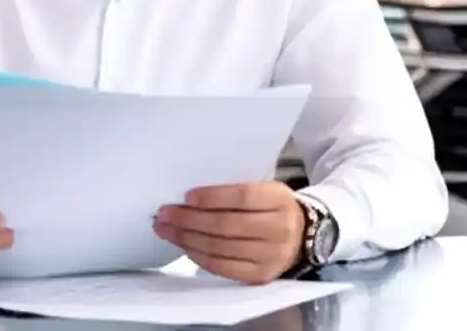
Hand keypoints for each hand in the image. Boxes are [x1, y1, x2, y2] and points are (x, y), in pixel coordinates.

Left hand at [154, 182, 303, 283]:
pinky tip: (185, 246)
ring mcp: (270, 256)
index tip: (186, 197)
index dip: (212, 197)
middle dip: (189, 220)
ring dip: (187, 239)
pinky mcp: (260, 276)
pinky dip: (199, 257)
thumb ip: (235, 193)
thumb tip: (189, 199)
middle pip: (226, 225)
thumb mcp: (265, 191)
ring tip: (167, 230)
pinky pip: (223, 267)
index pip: (242, 197)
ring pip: (220, 248)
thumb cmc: (273, 209)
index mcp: (279, 200)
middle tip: (165, 214)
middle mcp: (278, 229)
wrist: (302, 236)